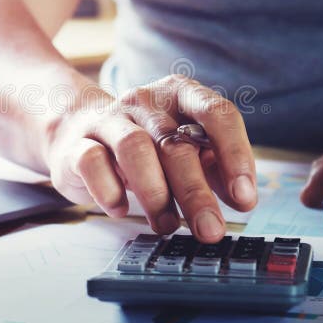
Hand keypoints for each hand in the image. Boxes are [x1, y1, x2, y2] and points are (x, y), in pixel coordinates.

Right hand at [45, 75, 257, 242]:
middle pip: (174, 142)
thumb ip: (215, 168)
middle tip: (210, 229)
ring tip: (168, 225)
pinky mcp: (78, 144)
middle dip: (195, 191)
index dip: (235, 154)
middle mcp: (144, 100)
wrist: (78, 131)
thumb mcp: (185, 148)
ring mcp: (108, 119)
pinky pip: (93, 163)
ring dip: (155, 194)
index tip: (245, 197)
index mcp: (180, 94)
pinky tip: (122, 210)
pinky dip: (110, 192)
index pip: (216, 114)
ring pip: (134, 148)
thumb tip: (242, 197)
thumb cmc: (145, 145)